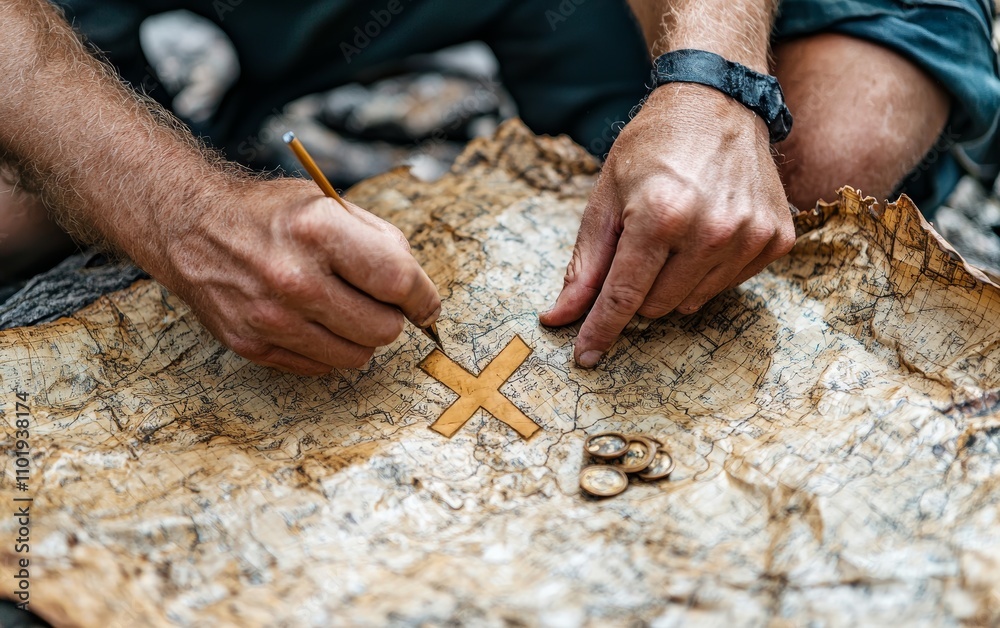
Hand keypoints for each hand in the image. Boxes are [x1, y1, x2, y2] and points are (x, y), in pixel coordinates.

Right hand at [157, 178, 440, 374]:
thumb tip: (420, 295)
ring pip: (356, 356)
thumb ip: (381, 244)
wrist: (191, 227)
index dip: (423, 297)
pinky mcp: (252, 346)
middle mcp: (293, 279)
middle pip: (383, 328)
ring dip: (360, 335)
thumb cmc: (273, 215)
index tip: (426, 305)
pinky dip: (327, 347)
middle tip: (372, 298)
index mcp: (318, 231)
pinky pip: (321, 366)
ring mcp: (270, 318)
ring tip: (341, 307)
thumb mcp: (330, 205)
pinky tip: (311, 319)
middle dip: (389, 315)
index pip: (397, 281)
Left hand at [539, 83, 794, 366]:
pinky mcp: (776, 239)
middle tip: (640, 246)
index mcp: (660, 216)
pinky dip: (708, 271)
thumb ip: (585, 265)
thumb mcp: (605, 198)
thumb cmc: (651, 148)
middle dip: (637, 289)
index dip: (600, 331)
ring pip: (691, 303)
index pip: (624, 297)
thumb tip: (558, 318)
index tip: (584, 358)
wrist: (717, 103)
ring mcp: (750, 237)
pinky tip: (706, 231)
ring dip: (673, 282)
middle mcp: (712, 231)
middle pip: (656, 307)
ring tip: (675, 234)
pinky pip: (727, 286)